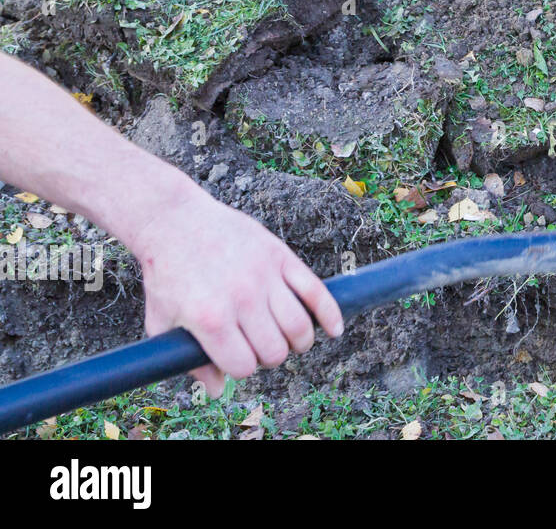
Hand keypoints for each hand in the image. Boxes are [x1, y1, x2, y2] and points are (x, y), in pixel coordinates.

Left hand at [134, 189, 344, 394]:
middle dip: (269, 356)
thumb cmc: (167, 276)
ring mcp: (264, 277)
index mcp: (211, 319)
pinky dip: (330, 315)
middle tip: (259, 345)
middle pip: (275, 351)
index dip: (242, 367)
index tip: (237, 357)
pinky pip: (315, 291)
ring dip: (299, 342)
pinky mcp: (280, 257)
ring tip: (291, 339)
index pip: (244, 366)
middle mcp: (241, 299)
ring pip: (299, 327)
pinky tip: (335, 329)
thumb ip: (188, 360)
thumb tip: (216, 391)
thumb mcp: (163, 323)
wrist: (176, 221)